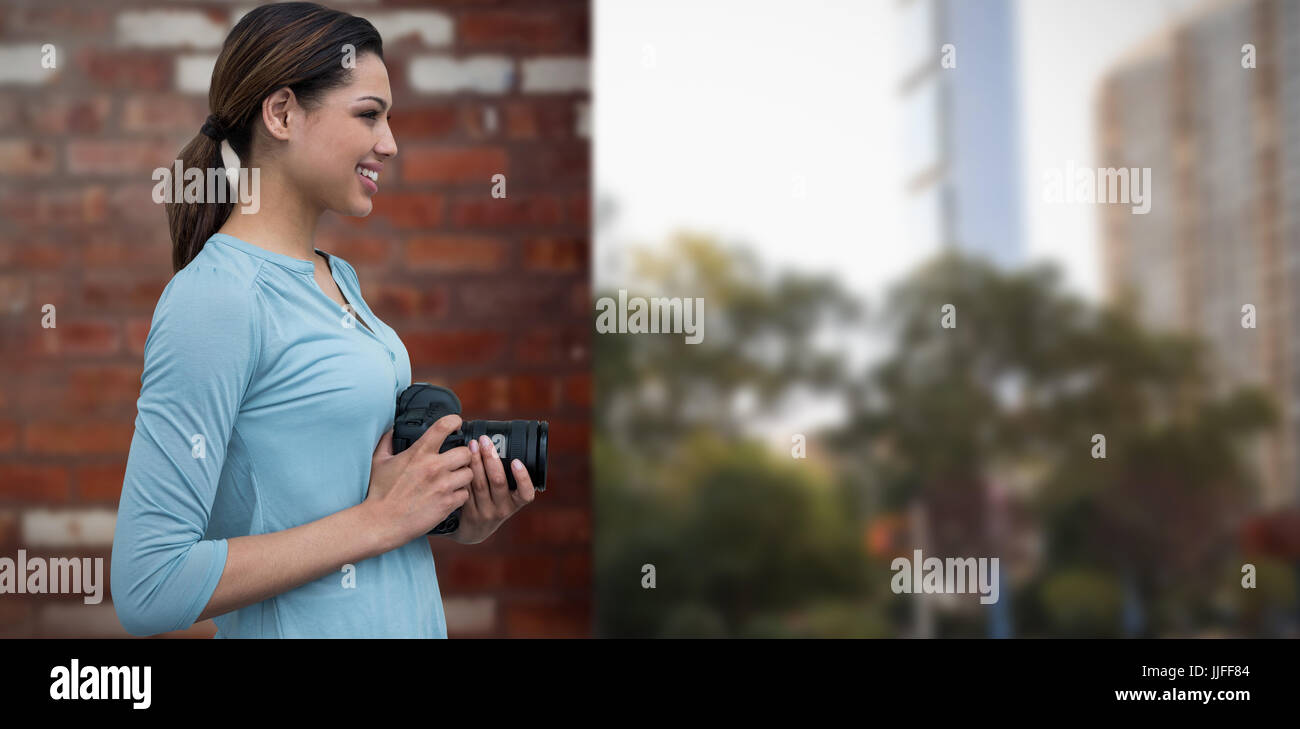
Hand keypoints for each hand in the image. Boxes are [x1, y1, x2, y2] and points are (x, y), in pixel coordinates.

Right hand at [364, 415, 472, 546]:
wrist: (381, 522)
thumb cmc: (379, 493)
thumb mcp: (379, 461)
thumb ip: (387, 441)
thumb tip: (392, 429)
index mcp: (419, 453)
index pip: (443, 426)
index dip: (454, 421)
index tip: (456, 424)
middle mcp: (434, 467)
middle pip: (466, 452)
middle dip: (463, 456)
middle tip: (456, 461)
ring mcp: (443, 486)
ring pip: (469, 474)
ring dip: (463, 476)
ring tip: (453, 480)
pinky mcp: (447, 503)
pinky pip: (465, 494)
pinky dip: (460, 495)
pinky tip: (450, 496)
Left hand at [452, 434, 537, 543]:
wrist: (475, 531)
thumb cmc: (493, 504)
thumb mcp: (507, 496)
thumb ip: (507, 477)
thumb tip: (497, 444)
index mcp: (516, 502)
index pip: (525, 493)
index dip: (522, 478)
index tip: (516, 461)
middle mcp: (502, 509)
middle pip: (498, 482)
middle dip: (491, 459)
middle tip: (485, 441)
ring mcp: (485, 512)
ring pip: (479, 484)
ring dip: (475, 462)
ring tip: (471, 445)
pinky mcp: (468, 512)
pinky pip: (466, 490)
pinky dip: (463, 474)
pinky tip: (460, 460)